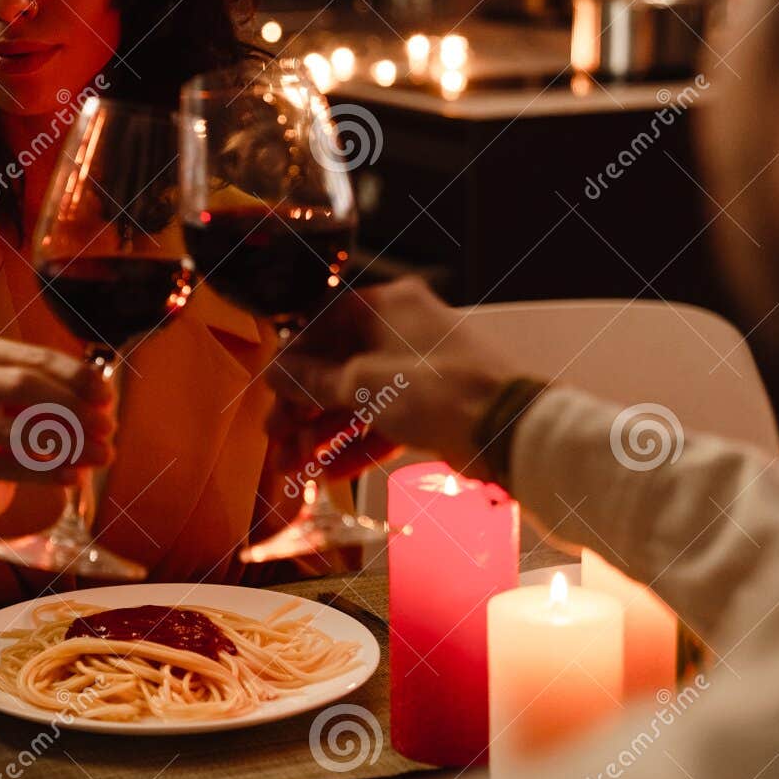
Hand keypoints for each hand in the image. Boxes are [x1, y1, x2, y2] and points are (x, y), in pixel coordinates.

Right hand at [0, 336, 115, 544]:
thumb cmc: (8, 429)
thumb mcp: (34, 404)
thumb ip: (66, 395)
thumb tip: (104, 401)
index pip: (34, 357)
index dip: (75, 376)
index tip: (107, 396)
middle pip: (20, 385)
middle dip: (71, 406)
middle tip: (107, 427)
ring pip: (14, 429)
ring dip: (67, 443)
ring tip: (100, 455)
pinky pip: (6, 465)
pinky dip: (46, 471)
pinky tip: (75, 476)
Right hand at [266, 276, 518, 479]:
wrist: (507, 430)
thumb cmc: (439, 390)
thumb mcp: (363, 383)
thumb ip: (314, 380)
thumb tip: (278, 373)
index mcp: (388, 305)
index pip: (323, 323)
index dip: (292, 360)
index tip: (271, 390)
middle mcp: (403, 331)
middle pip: (338, 366)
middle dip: (303, 407)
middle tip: (276, 437)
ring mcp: (418, 370)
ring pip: (358, 398)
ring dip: (323, 432)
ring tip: (294, 465)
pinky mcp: (430, 406)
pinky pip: (381, 422)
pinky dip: (356, 445)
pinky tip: (327, 473)